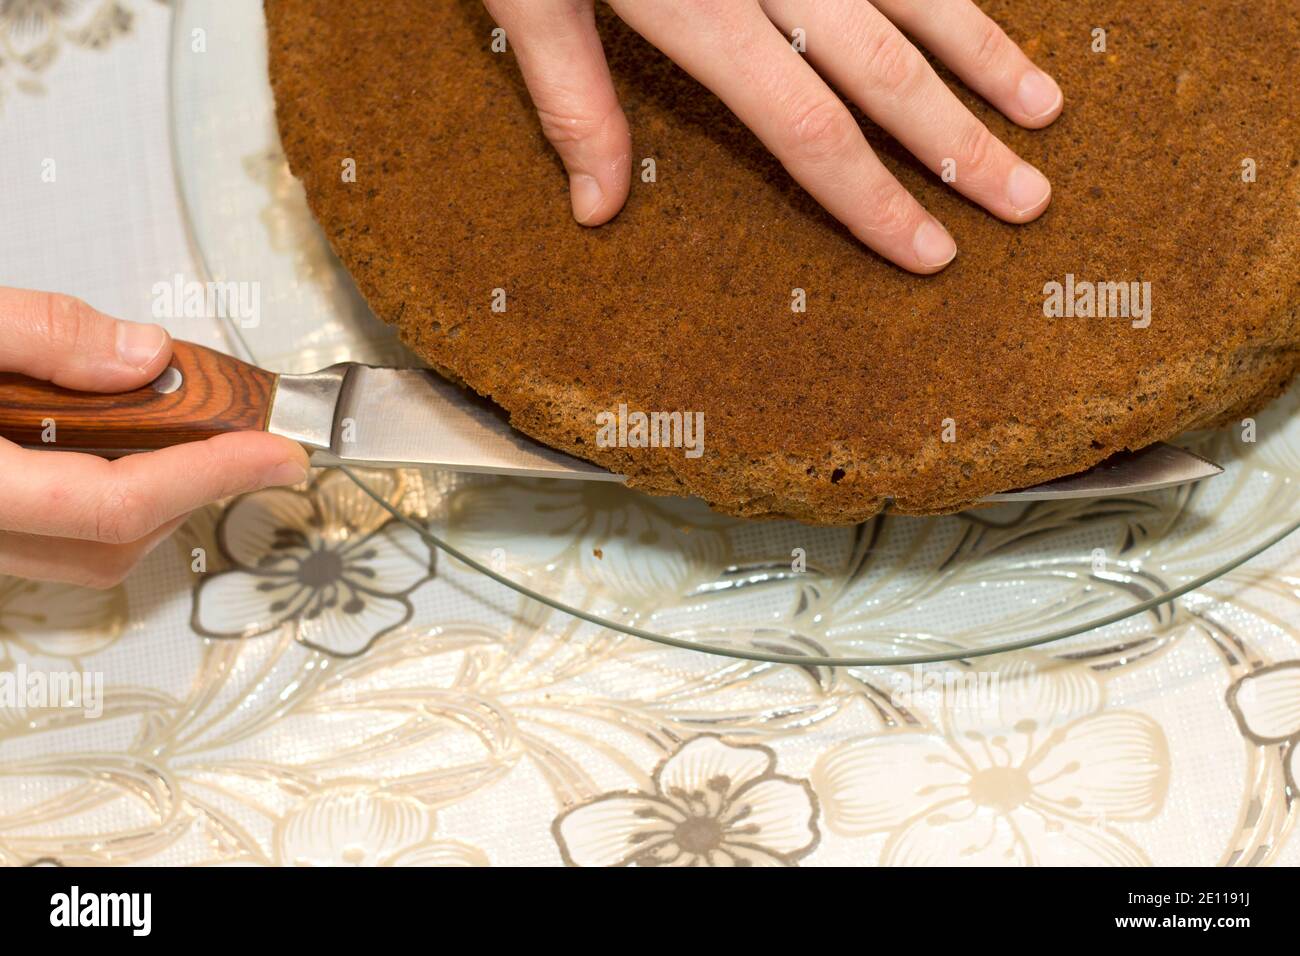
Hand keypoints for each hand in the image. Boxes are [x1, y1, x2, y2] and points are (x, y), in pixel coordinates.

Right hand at [0, 289, 309, 587]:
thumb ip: (45, 336)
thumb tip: (145, 355)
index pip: (120, 503)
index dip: (213, 474)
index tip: (280, 451)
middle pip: (119, 539)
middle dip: (193, 485)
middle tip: (241, 433)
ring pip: (94, 552)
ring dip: (156, 494)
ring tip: (169, 424)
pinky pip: (62, 539)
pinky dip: (109, 495)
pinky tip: (115, 441)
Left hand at [484, 0, 1061, 272]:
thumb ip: (569, 95)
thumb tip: (598, 209)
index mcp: (696, 6)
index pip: (805, 126)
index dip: (872, 197)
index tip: (932, 252)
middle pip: (885, 67)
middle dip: (960, 141)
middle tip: (1028, 200)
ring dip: (984, 50)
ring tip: (1045, 106)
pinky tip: (986, 14)